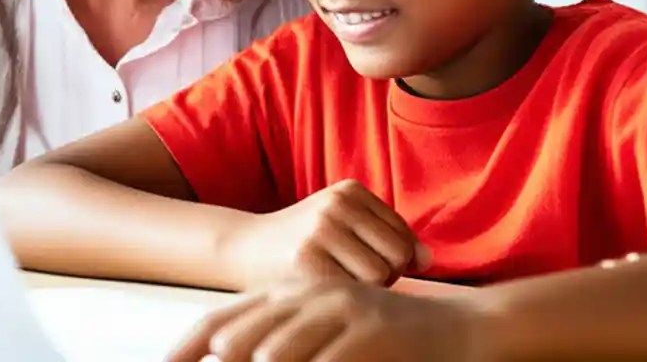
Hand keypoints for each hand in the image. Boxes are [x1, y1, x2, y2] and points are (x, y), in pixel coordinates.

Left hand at [169, 278, 494, 361]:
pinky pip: (331, 359)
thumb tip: (223, 354)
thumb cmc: (381, 334)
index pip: (225, 316)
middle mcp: (313, 296)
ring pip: (284, 346)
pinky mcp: (372, 334)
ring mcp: (344, 312)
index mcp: (293, 291)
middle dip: (214, 359)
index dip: (188, 343)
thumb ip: (280, 337)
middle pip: (246, 331)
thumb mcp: (325, 324)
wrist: (459, 328)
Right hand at [219, 180, 430, 289]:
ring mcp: (322, 231)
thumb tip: (428, 259)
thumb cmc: (303, 241)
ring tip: (340, 282)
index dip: (392, 259)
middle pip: (397, 254)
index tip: (363, 263)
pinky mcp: (308, 261)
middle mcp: (337, 205)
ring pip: (380, 275)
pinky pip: (353, 291)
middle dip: (386, 275)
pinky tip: (326, 291)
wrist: (243, 247)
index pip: (403, 234)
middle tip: (354, 277)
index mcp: (350, 190)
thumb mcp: (342, 223)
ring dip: (367, 290)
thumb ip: (387, 236)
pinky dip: (346, 299)